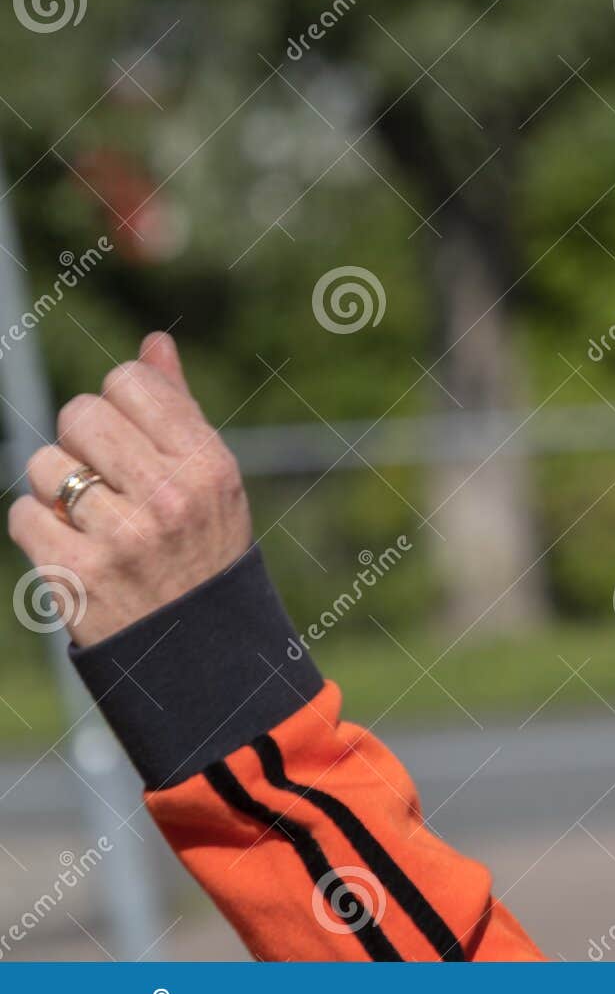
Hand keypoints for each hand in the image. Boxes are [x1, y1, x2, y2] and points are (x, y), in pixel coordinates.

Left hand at [8, 331, 252, 646]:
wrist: (199, 651)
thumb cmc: (201, 549)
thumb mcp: (211, 480)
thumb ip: (179, 409)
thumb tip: (154, 342)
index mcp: (207, 464)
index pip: (129, 381)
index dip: (118, 403)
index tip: (130, 437)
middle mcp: (169, 496)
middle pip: (80, 414)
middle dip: (81, 439)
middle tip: (104, 475)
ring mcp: (122, 536)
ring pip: (45, 464)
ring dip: (57, 488)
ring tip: (92, 517)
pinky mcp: (77, 573)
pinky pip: (23, 513)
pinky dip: (40, 528)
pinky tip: (74, 547)